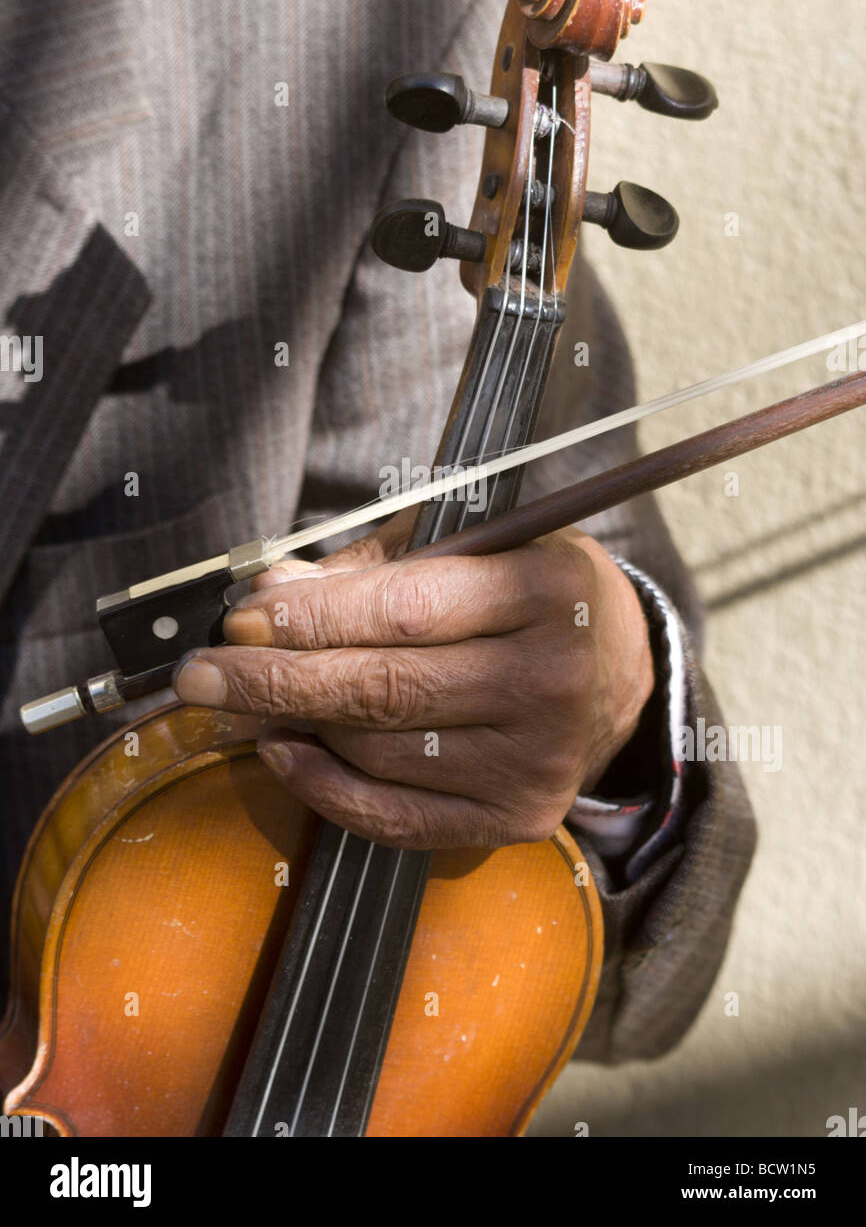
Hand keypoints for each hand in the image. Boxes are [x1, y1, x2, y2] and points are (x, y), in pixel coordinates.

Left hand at [172, 514, 654, 848]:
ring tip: (241, 700)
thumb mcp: (477, 545)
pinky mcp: (520, 816)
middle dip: (274, 679)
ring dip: (293, 725)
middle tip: (201, 674)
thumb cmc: (532, 592)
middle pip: (384, 687)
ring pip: (380, 751)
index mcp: (550, 594)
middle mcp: (553, 682)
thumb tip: (270, 593)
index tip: (239, 617)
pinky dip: (326, 788)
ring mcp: (539, 760)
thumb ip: (375, 567)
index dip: (312, 617)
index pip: (407, 609)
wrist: (618, 669)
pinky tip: (284, 751)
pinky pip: (399, 817)